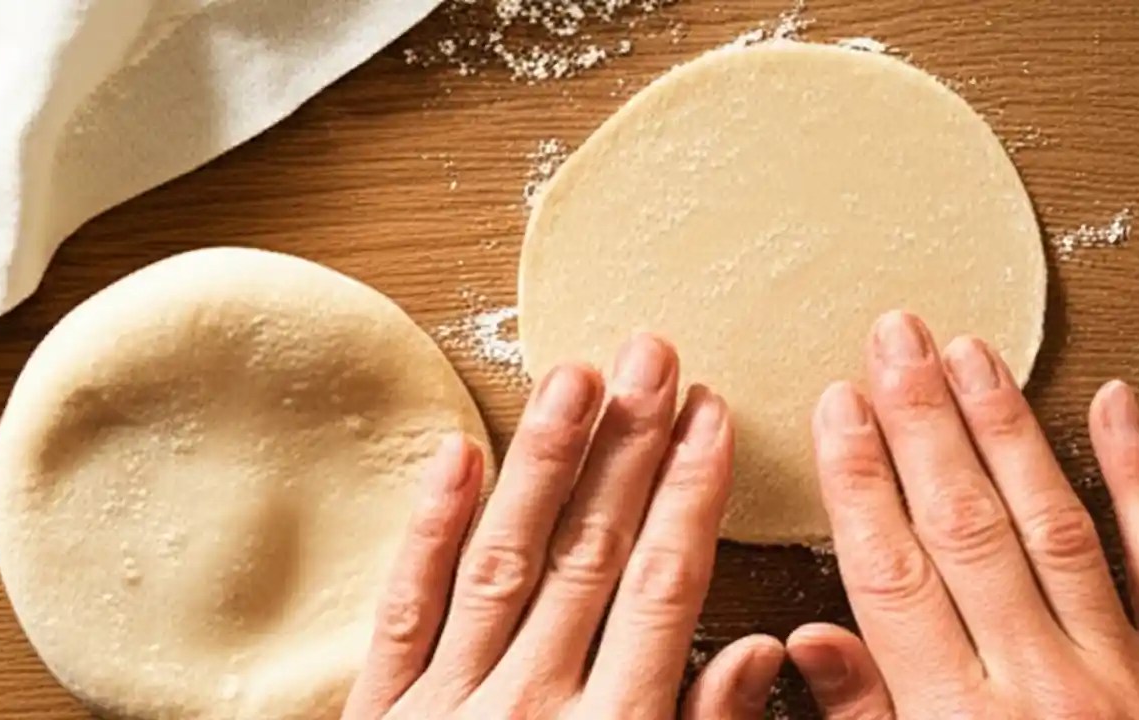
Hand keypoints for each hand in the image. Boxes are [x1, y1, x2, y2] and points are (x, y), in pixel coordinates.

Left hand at [342, 335, 782, 718]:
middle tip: (653, 357)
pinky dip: (427, 528)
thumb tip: (757, 652)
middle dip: (628, 448)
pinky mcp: (381, 712)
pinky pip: (404, 608)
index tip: (710, 416)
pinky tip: (455, 453)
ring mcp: (450, 702)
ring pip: (505, 558)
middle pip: (592, 553)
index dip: (691, 494)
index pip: (666, 586)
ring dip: (544, 463)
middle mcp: (534, 703)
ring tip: (575, 376)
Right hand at [791, 311, 1138, 718]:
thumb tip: (808, 642)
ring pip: (1054, 522)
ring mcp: (1126, 672)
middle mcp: (1042, 684)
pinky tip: (1116, 409)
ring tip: (972, 355)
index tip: (836, 408)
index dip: (858, 482)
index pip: (892, 574)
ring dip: (1007, 430)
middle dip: (923, 423)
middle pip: (966, 526)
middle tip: (897, 341)